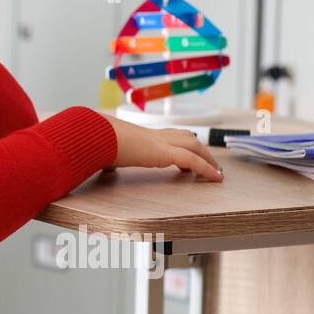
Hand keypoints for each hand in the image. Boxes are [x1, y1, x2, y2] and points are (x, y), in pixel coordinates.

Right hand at [99, 113, 224, 181]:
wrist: (96, 137)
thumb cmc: (97, 143)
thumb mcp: (105, 153)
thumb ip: (109, 161)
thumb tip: (104, 167)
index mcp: (141, 136)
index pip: (168, 136)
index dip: (181, 144)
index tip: (187, 158)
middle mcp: (154, 135)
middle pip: (186, 137)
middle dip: (201, 149)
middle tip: (211, 164)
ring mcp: (161, 142)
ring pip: (193, 145)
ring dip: (207, 157)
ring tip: (217, 172)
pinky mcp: (164, 152)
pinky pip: (192, 161)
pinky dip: (206, 169)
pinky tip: (215, 178)